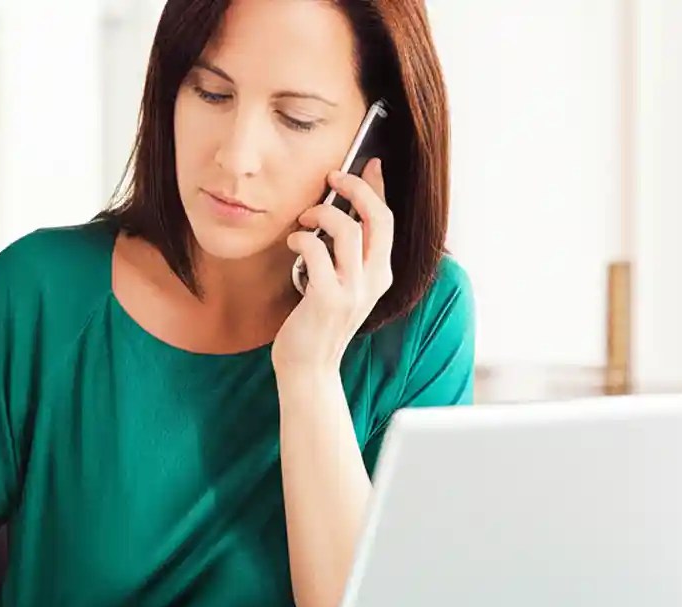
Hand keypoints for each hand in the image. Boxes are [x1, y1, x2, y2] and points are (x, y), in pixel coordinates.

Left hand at [273, 157, 393, 378]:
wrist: (309, 369)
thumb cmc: (317, 324)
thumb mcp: (341, 285)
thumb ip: (345, 255)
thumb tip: (340, 214)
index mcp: (380, 275)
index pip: (388, 220)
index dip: (379, 188)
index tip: (370, 163)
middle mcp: (374, 281)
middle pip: (378, 217)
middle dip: (356, 188)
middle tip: (333, 179)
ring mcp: (353, 290)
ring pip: (347, 229)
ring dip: (321, 214)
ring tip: (304, 220)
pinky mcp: (328, 299)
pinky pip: (317, 250)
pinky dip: (301, 239)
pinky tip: (293, 243)